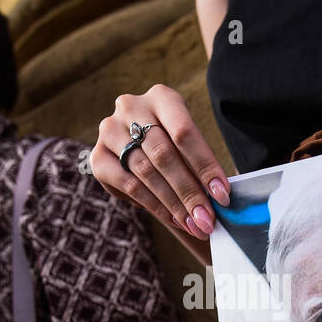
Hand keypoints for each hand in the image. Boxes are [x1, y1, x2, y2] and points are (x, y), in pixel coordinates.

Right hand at [91, 83, 231, 240]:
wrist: (137, 146)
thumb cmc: (173, 146)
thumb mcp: (188, 146)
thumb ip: (199, 167)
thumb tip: (221, 201)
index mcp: (161, 97)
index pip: (184, 132)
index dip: (205, 166)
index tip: (222, 196)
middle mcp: (131, 107)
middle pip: (164, 154)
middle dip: (189, 192)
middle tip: (208, 220)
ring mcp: (110, 130)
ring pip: (146, 172)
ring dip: (174, 204)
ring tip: (195, 225)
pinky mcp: (98, 157)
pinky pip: (129, 185)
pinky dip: (155, 206)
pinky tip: (174, 219)